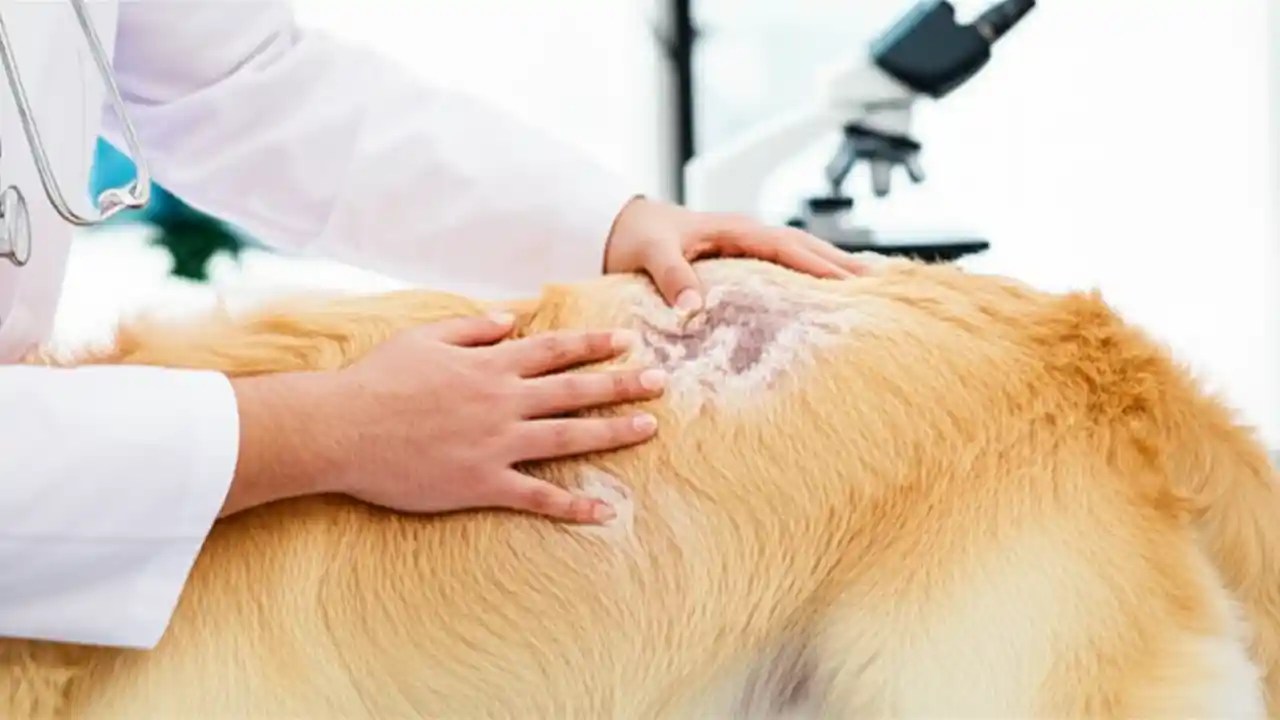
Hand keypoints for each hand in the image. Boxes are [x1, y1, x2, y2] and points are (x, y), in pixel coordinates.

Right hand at [224, 313, 664, 523]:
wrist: (339, 429)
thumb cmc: (376, 380)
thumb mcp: (423, 337)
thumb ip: (471, 328)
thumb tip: (508, 319)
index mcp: (489, 364)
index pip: (555, 350)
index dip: (595, 344)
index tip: (630, 339)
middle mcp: (502, 400)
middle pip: (575, 390)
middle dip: (623, 383)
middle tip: (663, 380)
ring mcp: (496, 444)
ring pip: (568, 437)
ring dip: (614, 432)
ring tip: (650, 428)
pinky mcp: (482, 483)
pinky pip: (537, 496)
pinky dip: (573, 506)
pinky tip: (606, 510)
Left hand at [602, 196, 867, 310]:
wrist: (616, 227)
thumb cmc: (633, 238)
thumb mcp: (649, 255)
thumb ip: (671, 277)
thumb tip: (695, 310)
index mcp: (734, 229)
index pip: (787, 247)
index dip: (820, 266)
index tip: (851, 285)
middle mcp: (746, 234)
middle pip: (806, 247)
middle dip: (842, 265)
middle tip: (881, 288)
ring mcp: (745, 246)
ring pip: (799, 255)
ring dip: (831, 269)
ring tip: (867, 291)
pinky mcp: (739, 260)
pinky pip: (782, 266)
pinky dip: (807, 276)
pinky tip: (823, 296)